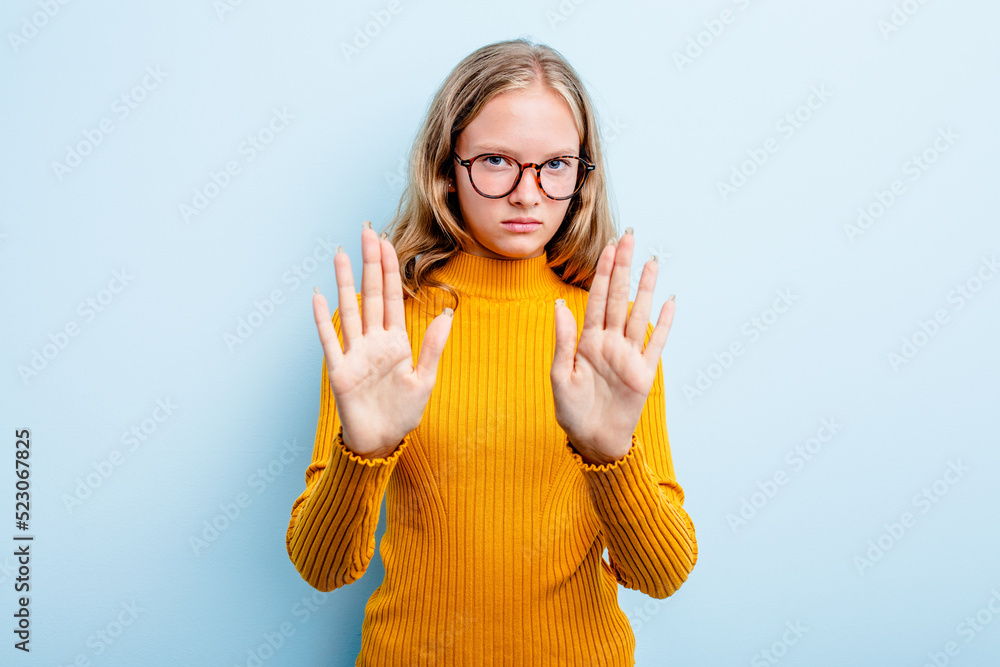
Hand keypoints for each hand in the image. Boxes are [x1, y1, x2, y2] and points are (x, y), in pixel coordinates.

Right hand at [312, 222, 453, 458]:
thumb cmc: (403, 414)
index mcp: (396, 342)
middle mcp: (374, 342)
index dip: (390, 270)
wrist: (382, 442)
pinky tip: (319, 295)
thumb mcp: (424, 380)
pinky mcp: (340, 371)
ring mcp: (355, 354)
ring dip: (344, 282)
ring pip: (349, 310)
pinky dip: (324, 319)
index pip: (393, 298)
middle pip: (371, 295)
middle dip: (370, 264)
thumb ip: (432, 347)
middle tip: (366, 231)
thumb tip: (447, 314)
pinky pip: (330, 340)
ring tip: (340, 253)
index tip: (387, 243)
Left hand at [550, 229, 674, 464]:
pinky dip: (663, 323)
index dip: (603, 272)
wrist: (593, 441)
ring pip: (639, 313)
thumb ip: (563, 340)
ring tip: (653, 261)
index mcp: (587, 341)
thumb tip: (559, 305)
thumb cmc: (572, 412)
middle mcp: (610, 342)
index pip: (596, 298)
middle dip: (623, 267)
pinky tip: (669, 301)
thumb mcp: (559, 376)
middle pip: (619, 297)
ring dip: (645, 287)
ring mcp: (629, 355)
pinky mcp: (644, 372)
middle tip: (630, 237)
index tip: (609, 247)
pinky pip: (656, 342)